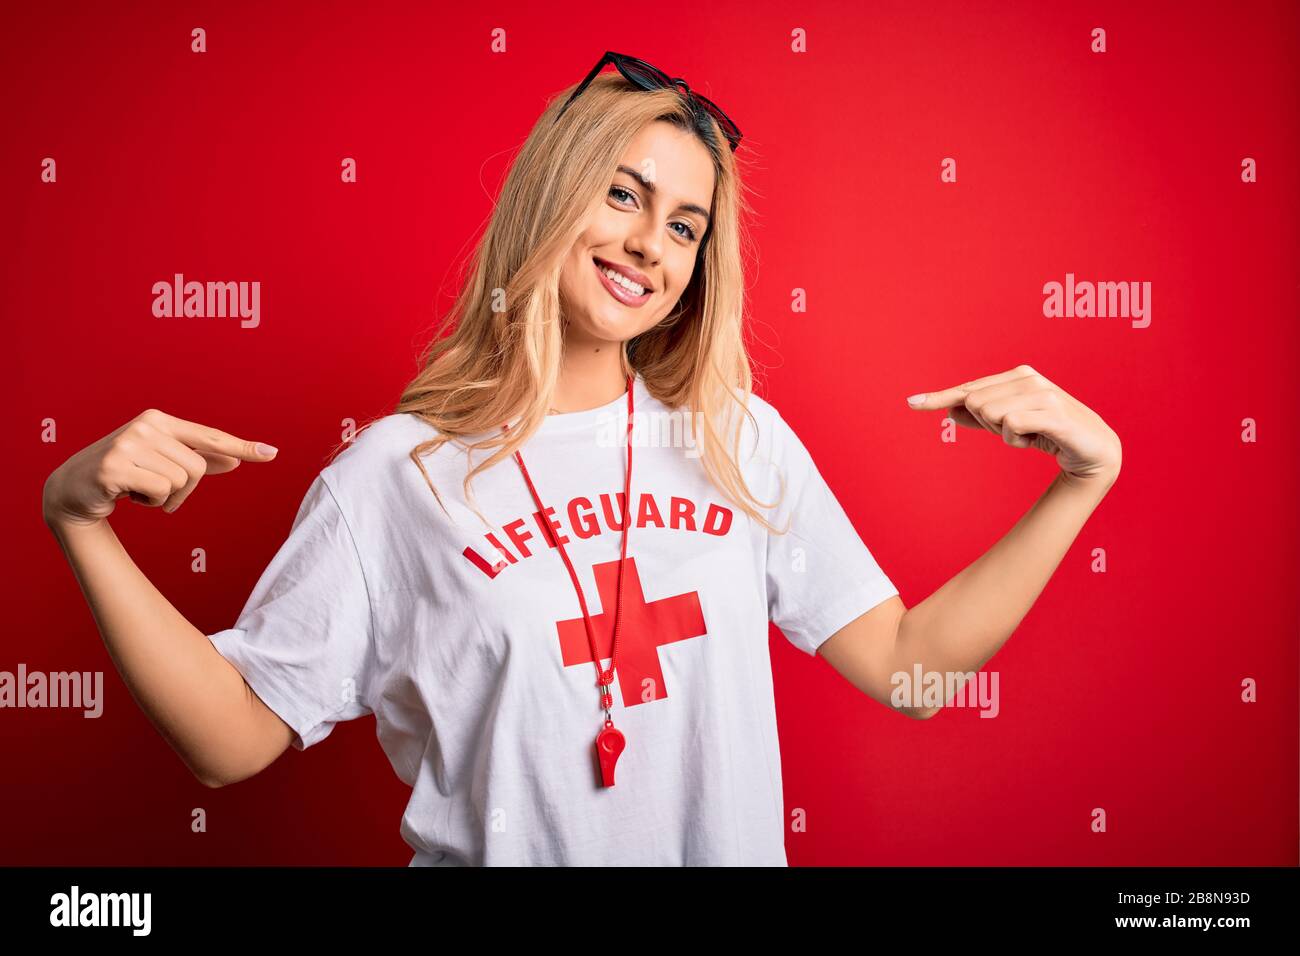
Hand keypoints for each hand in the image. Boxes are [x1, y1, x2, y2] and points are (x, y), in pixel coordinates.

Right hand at [42, 408, 278, 529]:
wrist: (73, 489)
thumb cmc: (124, 475)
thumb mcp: (162, 464)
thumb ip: (197, 460)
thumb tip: (235, 461)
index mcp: (160, 421)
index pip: (210, 436)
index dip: (241, 447)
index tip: (271, 453)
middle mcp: (146, 426)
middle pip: (198, 468)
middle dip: (184, 490)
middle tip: (155, 491)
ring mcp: (129, 443)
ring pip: (181, 481)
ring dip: (164, 497)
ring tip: (137, 490)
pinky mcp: (116, 466)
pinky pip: (161, 491)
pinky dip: (150, 502)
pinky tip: (126, 495)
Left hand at [905, 365, 1121, 485]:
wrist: (1094, 452)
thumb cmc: (1051, 434)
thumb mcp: (1011, 426)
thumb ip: (981, 418)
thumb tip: (948, 411)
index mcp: (1017, 375)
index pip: (969, 389)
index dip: (940, 397)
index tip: (912, 403)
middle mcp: (1028, 378)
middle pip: (974, 404)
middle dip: (988, 426)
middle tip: (1019, 432)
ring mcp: (1041, 393)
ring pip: (989, 413)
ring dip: (1006, 435)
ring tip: (1032, 434)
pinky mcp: (1052, 412)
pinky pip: (1010, 425)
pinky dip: (1017, 439)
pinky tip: (1038, 439)